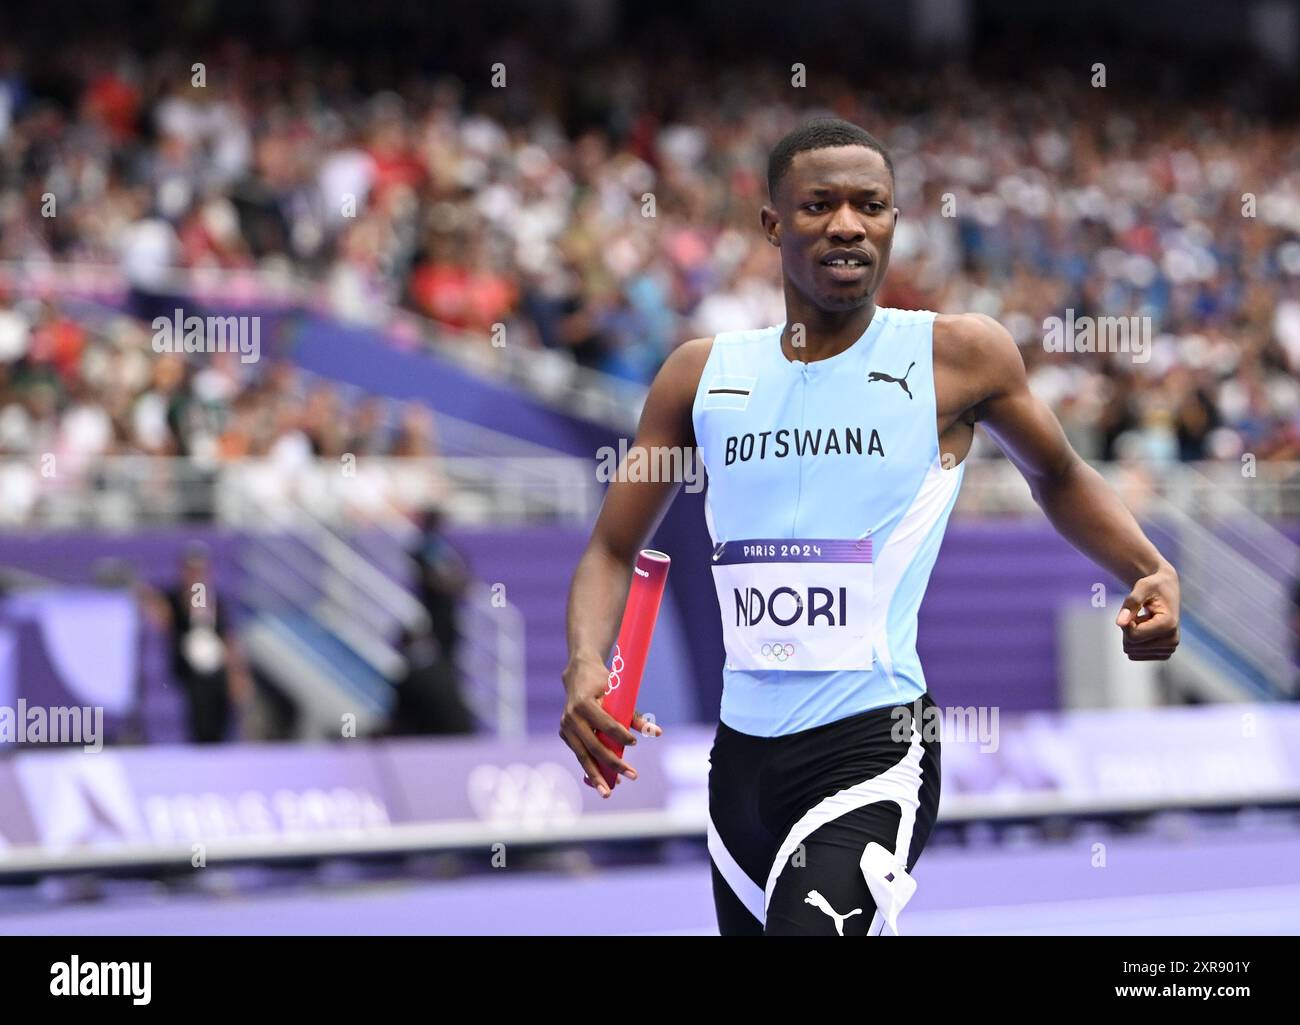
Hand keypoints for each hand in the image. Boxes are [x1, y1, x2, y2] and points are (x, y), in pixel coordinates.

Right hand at [559, 654, 661, 798]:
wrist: (577, 676)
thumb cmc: (603, 683)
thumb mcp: (619, 693)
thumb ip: (635, 715)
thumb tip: (657, 733)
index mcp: (584, 703)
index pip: (605, 724)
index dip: (620, 735)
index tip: (634, 743)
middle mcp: (572, 717)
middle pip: (594, 746)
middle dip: (613, 763)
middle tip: (633, 775)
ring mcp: (566, 727)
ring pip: (583, 756)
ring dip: (596, 776)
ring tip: (608, 793)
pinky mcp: (565, 735)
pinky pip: (580, 754)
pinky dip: (591, 768)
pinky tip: (602, 781)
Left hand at [1116, 564, 1179, 660]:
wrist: (1167, 589)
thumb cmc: (1153, 585)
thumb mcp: (1142, 587)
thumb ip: (1131, 603)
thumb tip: (1119, 623)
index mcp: (1169, 625)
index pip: (1133, 636)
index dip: (1125, 622)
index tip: (1132, 610)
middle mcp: (1173, 641)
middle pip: (1131, 646)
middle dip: (1128, 629)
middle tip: (1138, 615)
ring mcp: (1169, 649)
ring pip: (1132, 651)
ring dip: (1132, 634)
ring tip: (1144, 621)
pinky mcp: (1164, 653)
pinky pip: (1135, 655)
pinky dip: (1136, 641)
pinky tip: (1146, 629)